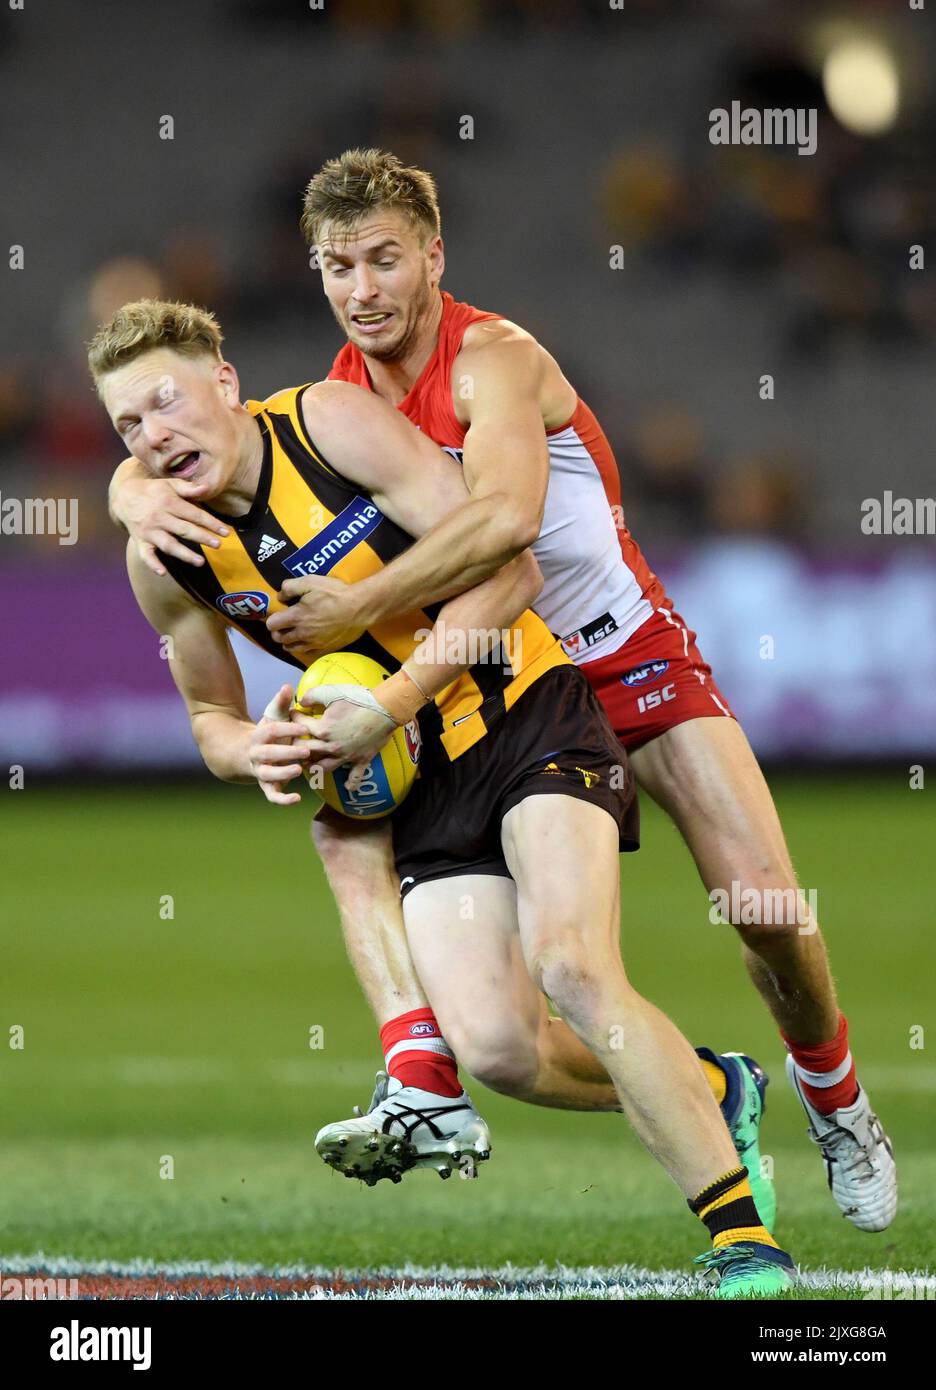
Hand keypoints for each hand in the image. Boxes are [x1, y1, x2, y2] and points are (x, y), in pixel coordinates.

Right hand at [111, 464, 229, 576]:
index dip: (211, 523)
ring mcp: (149, 531)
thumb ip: (189, 488)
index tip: (226, 531)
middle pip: (184, 530)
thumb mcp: (170, 485)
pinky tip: (163, 573)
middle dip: (202, 537)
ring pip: (168, 544)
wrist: (124, 497)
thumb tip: (207, 488)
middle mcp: (159, 518)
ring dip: (184, 554)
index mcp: (169, 502)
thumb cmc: (153, 491)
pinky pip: (146, 555)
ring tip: (200, 562)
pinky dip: (153, 564)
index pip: (194, 514)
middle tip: (218, 545)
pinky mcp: (141, 541)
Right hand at [247, 684, 311, 805]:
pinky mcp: (267, 786)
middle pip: (269, 754)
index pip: (272, 731)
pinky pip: (272, 796)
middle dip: (287, 752)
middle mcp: (257, 755)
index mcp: (259, 736)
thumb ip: (281, 703)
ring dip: (283, 773)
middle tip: (306, 750)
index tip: (303, 727)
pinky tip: (298, 799)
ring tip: (299, 770)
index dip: (287, 729)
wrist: (242, 755)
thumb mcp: (272, 717)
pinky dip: (283, 800)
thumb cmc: (265, 734)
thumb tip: (288, 686)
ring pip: (268, 775)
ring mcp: (261, 772)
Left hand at [267, 576, 365, 654]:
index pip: (272, 625)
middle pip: (279, 639)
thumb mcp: (311, 581)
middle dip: (278, 631)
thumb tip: (280, 596)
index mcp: (296, 616)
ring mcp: (314, 643)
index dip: (272, 619)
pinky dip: (303, 648)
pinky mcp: (325, 649)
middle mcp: (302, 633)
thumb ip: (290, 587)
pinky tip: (307, 641)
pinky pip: (307, 653)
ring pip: (291, 648)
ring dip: (288, 642)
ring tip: (294, 633)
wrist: (360, 608)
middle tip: (285, 624)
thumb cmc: (336, 593)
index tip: (278, 615)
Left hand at [291, 683, 395, 788]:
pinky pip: (355, 776)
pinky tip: (347, 787)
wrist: (385, 709)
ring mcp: (346, 755)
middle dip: (295, 745)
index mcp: (323, 729)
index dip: (294, 717)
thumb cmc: (359, 699)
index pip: (300, 725)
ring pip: (323, 767)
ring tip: (306, 765)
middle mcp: (332, 746)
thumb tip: (301, 701)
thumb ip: (312, 695)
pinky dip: (351, 783)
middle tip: (291, 742)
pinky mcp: (361, 759)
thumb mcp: (332, 692)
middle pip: (306, 751)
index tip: (292, 713)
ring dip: (313, 767)